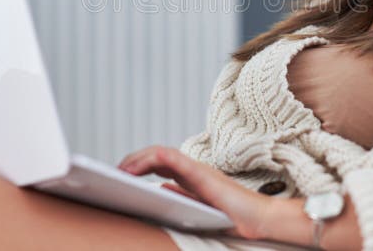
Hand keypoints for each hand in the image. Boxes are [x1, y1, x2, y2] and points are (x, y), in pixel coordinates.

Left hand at [117, 145, 273, 239]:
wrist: (259, 219)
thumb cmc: (235, 217)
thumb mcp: (199, 208)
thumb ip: (181, 196)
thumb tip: (160, 189)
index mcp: (190, 178)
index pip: (159, 162)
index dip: (138, 165)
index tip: (120, 175)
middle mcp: (191, 169)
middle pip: (156, 155)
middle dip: (132, 160)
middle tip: (113, 173)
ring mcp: (195, 168)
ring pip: (159, 152)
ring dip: (135, 158)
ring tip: (119, 171)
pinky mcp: (199, 172)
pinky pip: (170, 156)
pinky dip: (148, 159)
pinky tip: (134, 170)